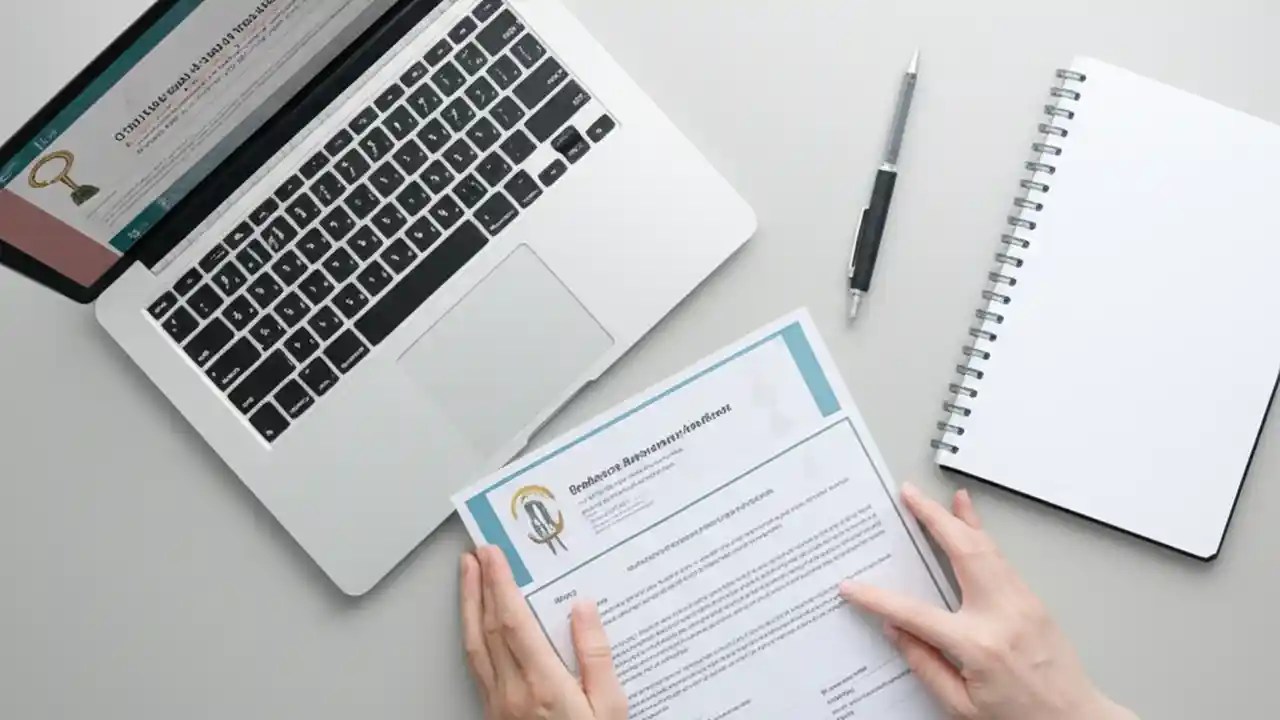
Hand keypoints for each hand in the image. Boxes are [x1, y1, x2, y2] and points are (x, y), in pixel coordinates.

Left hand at [460, 546, 627, 719]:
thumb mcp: (610, 707)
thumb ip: (596, 656)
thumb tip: (583, 607)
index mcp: (544, 683)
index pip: (514, 622)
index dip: (500, 584)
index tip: (493, 555)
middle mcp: (512, 690)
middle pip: (488, 627)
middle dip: (480, 585)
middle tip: (477, 553)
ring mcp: (497, 702)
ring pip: (474, 644)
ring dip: (469, 605)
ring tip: (468, 576)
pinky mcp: (491, 711)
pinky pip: (475, 663)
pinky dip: (471, 633)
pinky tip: (474, 623)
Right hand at [840, 484, 1136, 719]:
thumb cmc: (1022, 718)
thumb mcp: (961, 706)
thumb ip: (925, 665)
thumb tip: (896, 631)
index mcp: (977, 646)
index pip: (915, 614)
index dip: (878, 598)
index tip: (853, 587)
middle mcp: (1002, 616)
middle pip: (962, 552)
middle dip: (933, 518)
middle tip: (910, 496)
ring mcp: (1022, 604)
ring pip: (987, 548)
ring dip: (961, 520)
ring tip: (942, 499)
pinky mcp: (1034, 602)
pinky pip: (1003, 560)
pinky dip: (983, 537)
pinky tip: (974, 525)